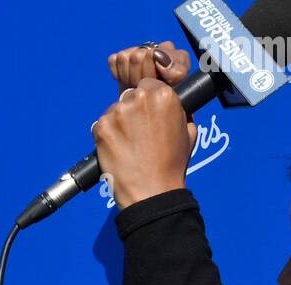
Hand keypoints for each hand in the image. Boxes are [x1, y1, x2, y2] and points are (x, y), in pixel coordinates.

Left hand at [93, 41, 198, 209]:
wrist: (151, 193)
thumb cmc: (171, 166)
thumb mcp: (188, 131)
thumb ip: (179, 110)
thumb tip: (172, 102)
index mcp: (164, 95)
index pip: (149, 84)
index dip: (148, 102)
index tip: (149, 117)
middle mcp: (140, 98)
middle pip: (131, 94)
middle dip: (133, 109)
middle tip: (138, 134)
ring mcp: (118, 112)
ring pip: (115, 108)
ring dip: (119, 122)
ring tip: (129, 145)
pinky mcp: (102, 127)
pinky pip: (102, 124)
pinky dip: (107, 135)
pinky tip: (118, 150)